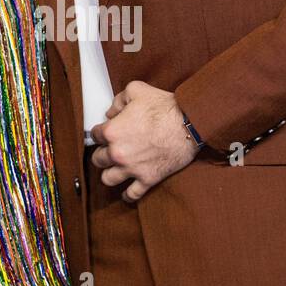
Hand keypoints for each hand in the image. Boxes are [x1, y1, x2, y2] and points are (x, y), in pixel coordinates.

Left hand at [89, 80, 199, 203]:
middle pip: (98, 159)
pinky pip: (131, 194)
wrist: (191, 124)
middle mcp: (118, 153)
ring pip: (108, 179)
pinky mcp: (148, 179)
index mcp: (112, 132)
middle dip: (102, 153)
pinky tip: (127, 192)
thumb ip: (119, 100)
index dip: (100, 132)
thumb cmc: (166, 108)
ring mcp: (132, 168)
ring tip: (115, 169)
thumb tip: (111, 112)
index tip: (104, 133)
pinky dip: (127, 195)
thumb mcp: (137, 90)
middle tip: (110, 150)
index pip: (95, 135)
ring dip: (110, 174)